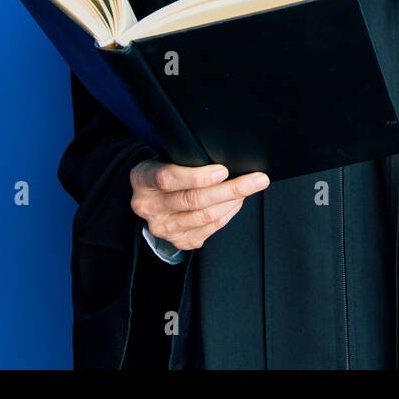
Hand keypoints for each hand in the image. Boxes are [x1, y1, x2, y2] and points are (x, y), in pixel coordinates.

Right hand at [129, 160, 270, 250]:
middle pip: (193, 200)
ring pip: (204, 217)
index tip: (223, 170)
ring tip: (249, 189)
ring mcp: (163, 227)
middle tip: (256, 180)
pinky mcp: (177, 241)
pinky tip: (236, 203)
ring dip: (232, 202)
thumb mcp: (164, 157)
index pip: (168, 178)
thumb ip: (185, 159)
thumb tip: (225, 158)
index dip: (197, 176)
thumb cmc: (164, 170)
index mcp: (142, 180)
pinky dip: (227, 215)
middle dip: (230, 189)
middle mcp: (149, 207)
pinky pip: (208, 230)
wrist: (150, 196)